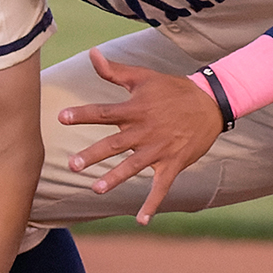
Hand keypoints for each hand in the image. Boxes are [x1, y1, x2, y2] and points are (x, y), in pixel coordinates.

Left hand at [58, 47, 223, 223]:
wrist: (210, 103)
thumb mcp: (144, 76)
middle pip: (115, 144)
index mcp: (136, 109)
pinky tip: (141, 219)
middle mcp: (145, 131)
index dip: (82, 115)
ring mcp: (159, 150)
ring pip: (134, 166)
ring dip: (115, 178)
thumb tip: (92, 53)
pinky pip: (161, 187)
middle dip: (93, 154)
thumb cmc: (172, 89)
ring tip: (96, 187)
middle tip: (73, 164)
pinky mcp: (172, 164)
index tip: (62, 117)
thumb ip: (115, 70)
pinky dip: (152, 204)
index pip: (104, 112)